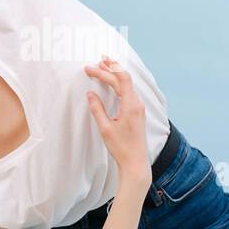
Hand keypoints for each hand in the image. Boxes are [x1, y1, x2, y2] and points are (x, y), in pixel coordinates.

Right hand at [83, 56, 151, 186]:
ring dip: (114, 75)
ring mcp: (138, 108)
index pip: (121, 79)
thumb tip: (90, 94)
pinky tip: (112, 83)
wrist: (136, 163)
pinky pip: (128, 92)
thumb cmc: (122, 148)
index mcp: (131, 105)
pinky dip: (118, 84)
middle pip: (123, 80)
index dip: (107, 69)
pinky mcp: (137, 112)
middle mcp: (137, 104)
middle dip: (108, 70)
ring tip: (102, 67)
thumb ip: (97, 109)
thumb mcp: (105, 128)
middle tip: (93, 65)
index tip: (93, 66)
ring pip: (126, 85)